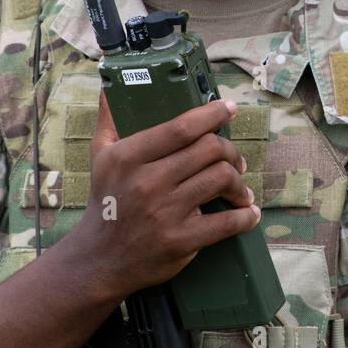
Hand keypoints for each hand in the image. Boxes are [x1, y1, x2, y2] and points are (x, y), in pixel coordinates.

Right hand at [65, 92, 260, 299]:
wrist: (98, 260)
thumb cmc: (106, 201)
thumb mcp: (99, 157)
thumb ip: (110, 120)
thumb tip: (110, 87)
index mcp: (128, 157)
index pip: (182, 127)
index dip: (212, 114)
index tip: (229, 108)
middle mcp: (147, 182)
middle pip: (209, 150)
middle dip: (230, 150)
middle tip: (234, 159)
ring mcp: (165, 213)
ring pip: (221, 179)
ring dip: (239, 182)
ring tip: (239, 186)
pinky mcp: (180, 241)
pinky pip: (226, 222)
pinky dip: (246, 216)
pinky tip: (250, 213)